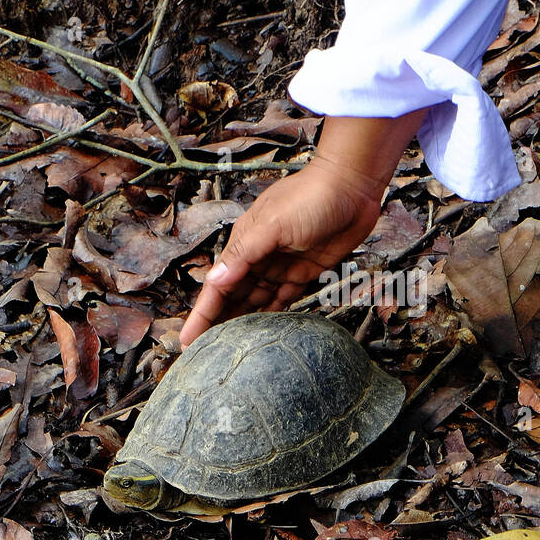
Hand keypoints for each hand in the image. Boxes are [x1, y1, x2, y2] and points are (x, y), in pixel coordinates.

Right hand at [180, 111, 426, 347]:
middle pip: (232, 298)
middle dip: (217, 323)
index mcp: (243, 245)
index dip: (201, 315)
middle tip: (205, 354)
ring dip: (243, 322)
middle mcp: (257, 259)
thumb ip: (243, 255)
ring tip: (230, 350)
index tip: (187, 340)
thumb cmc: (310, 198)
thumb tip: (214, 281)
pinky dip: (271, 314)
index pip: (216, 288)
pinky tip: (262, 331)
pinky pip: (282, 299)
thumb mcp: (272, 225)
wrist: (352, 185)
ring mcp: (280, 266)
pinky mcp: (304, 272)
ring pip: (255, 301)